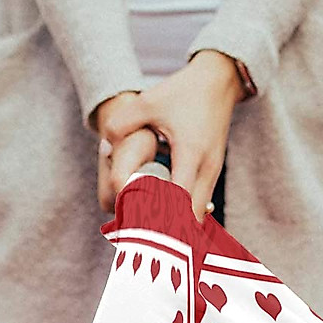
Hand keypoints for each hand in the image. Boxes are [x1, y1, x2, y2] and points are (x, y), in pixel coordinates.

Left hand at [97, 51, 242, 221]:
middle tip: (143, 242)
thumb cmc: (183, 91)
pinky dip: (184, 215)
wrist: (218, 81)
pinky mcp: (212, 174)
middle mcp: (206, 169)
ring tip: (151, 234)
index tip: (141, 232)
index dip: (161, 220)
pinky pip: (200, 205)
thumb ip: (122, 123)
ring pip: (198, 215)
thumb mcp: (149, 102)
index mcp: (191, 154)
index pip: (179, 202)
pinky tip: (165, 219)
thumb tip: (104, 146)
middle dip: (170, 233)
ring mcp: (213, 173)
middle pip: (192, 219)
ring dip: (178, 226)